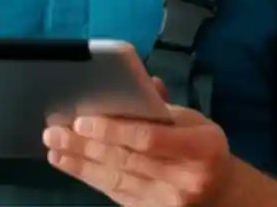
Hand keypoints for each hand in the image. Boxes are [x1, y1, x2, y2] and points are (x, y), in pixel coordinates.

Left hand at [43, 79, 232, 206]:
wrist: (222, 197)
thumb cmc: (204, 150)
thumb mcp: (195, 122)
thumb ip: (162, 106)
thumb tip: (137, 81)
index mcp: (201, 148)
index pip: (149, 138)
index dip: (113, 130)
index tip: (81, 120)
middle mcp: (186, 180)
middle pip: (126, 160)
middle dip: (85, 146)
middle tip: (54, 132)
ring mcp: (170, 204)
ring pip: (116, 179)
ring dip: (80, 163)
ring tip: (54, 147)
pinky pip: (116, 194)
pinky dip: (90, 178)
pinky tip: (70, 165)